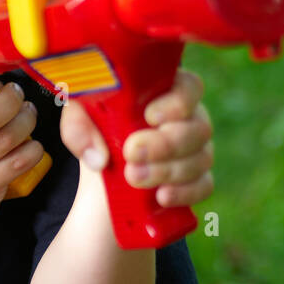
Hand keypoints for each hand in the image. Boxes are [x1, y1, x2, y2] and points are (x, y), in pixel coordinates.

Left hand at [60, 70, 214, 208]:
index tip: (149, 116)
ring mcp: (197, 150)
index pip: (190, 87)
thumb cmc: (96, 129)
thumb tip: (98, 158)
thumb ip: (80, 127)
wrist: (103, 173)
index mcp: (166, 92)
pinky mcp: (197, 180)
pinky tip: (162, 196)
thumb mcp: (79, 118)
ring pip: (201, 158)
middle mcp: (188, 118)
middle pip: (199, 127)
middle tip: (131, 154)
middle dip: (165, 144)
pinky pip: (204, 186)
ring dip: (168, 170)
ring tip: (134, 178)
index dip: (177, 102)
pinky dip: (185, 192)